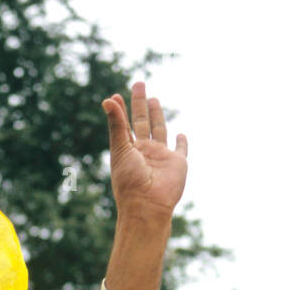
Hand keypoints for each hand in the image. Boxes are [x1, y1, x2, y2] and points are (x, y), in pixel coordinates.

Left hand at [102, 82, 187, 220]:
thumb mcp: (121, 149)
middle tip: (139, 84)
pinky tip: (181, 134)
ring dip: (157, 115)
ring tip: (154, 99)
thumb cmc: (130, 180)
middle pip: (142, 121)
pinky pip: (181, 150)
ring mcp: (161, 157)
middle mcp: (144, 151)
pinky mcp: (177, 163)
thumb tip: (107, 99)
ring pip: (160, 130)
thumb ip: (117, 124)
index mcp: (129, 149)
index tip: (116, 96)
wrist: (147, 205)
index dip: (121, 109)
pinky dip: (182, 142)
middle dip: (140, 104)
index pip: (124, 124)